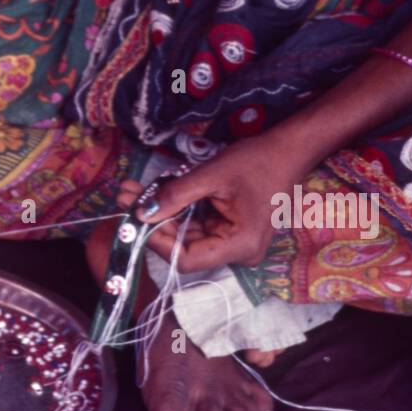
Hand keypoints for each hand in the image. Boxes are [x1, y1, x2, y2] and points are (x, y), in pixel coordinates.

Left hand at [117, 134, 312, 273]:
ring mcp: (234, 242)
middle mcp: (238, 252)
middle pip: (185, 247)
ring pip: (187, 235)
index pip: (187, 259)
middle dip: (153, 222)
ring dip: (160, 214)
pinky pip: (197, 225)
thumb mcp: (211, 175)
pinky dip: (175, 209)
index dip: (159, 242)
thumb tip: (141, 212)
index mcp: (240, 245)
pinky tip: (152, 192)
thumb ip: (176, 195)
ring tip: (130, 191)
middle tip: (124, 197)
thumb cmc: (256, 161)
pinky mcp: (229, 230)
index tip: (136, 216)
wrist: (287, 151)